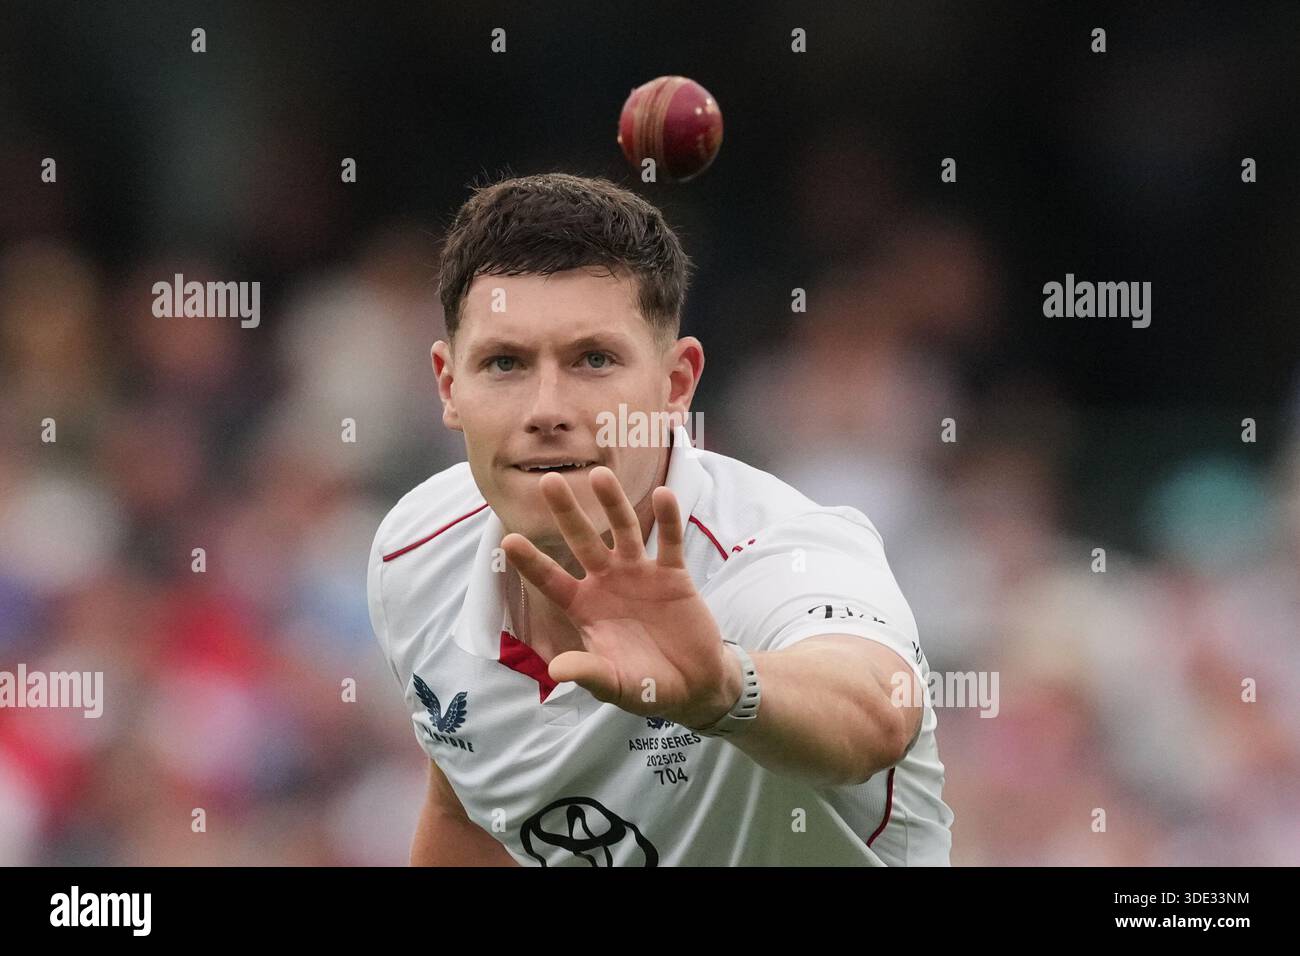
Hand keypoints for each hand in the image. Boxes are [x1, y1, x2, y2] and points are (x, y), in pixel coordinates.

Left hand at [501, 466, 741, 727]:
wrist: (694, 684)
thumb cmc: (647, 687)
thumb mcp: (616, 686)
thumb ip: (589, 674)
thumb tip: (555, 671)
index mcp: (585, 608)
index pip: (551, 581)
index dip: (532, 562)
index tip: (508, 540)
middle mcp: (607, 583)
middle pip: (583, 541)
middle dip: (567, 513)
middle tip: (549, 481)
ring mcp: (640, 574)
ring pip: (624, 531)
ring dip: (613, 503)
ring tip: (600, 475)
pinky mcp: (673, 574)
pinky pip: (670, 541)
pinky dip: (669, 519)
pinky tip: (664, 496)